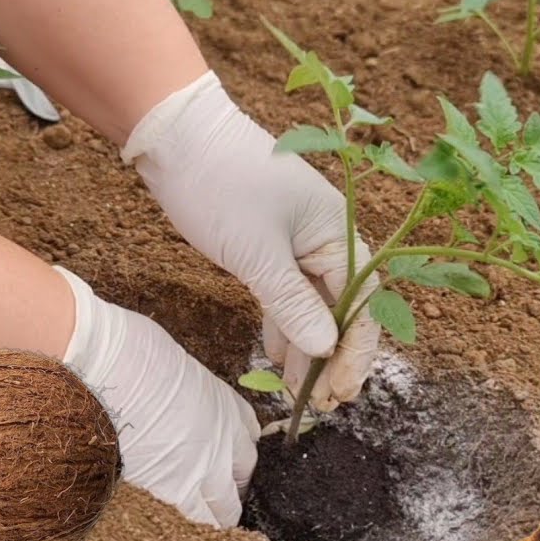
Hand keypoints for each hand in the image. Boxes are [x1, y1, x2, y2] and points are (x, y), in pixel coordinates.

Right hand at [55, 266, 258, 526]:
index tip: (234, 457)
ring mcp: (207, 464)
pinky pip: (195, 510)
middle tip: (228, 494)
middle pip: (245, 473)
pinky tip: (191, 519)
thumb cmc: (139, 359)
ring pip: (225, 502)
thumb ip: (192, 399)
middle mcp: (227, 437)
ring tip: (217, 519)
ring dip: (221, 511)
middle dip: (237, 484)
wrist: (115, 373)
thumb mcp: (183, 374)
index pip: (250, 436)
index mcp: (228, 404)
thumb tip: (180, 407)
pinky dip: (196, 516)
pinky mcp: (178, 486)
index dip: (241, 449)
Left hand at [120, 71, 379, 410]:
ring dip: (306, 345)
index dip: (355, 352)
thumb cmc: (221, 186)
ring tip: (297, 390)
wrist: (176, 137)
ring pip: (313, 303)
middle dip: (334, 356)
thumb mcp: (258, 255)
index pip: (362, 303)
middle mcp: (326, 236)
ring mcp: (298, 240)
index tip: (340, 392)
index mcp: (337, 231)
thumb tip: (325, 350)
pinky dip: (283, 324)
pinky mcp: (269, 243)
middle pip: (343, 306)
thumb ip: (293, 306)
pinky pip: (287, 292)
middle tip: (323, 402)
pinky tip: (276, 356)